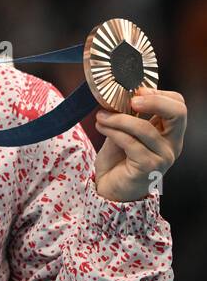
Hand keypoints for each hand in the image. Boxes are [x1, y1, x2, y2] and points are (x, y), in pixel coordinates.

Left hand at [93, 87, 186, 202]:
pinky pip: (130, 142)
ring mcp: (163, 157)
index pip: (179, 106)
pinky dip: (112, 131)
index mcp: (169, 133)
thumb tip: (117, 98)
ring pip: (144, 128)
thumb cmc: (119, 160)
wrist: (111, 189)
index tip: (135, 92)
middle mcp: (172, 144)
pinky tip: (101, 127)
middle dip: (154, 100)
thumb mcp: (124, 133)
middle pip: (178, 113)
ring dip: (117, 118)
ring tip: (101, 116)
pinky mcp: (149, 167)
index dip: (160, 94)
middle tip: (130, 99)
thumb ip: (127, 117)